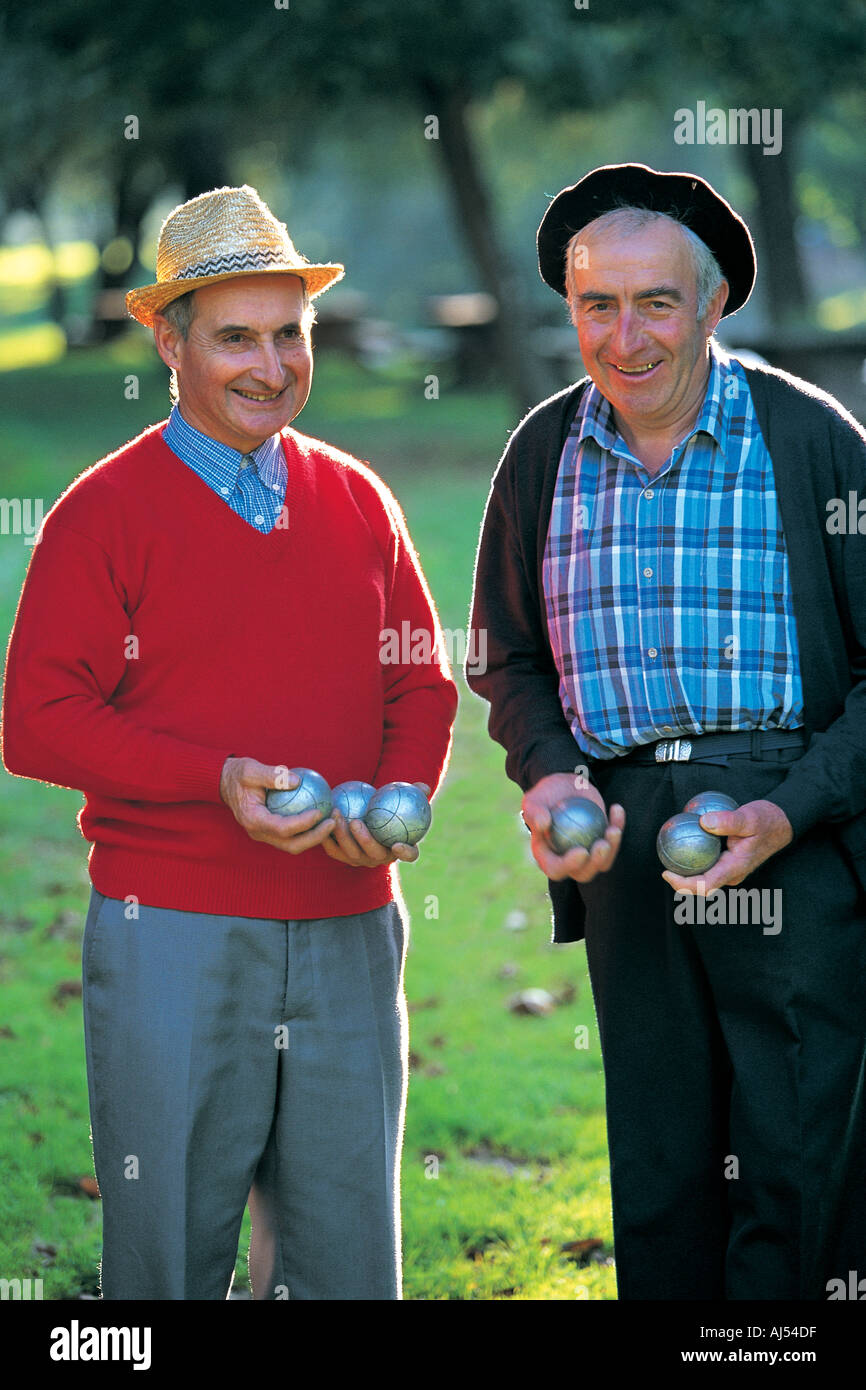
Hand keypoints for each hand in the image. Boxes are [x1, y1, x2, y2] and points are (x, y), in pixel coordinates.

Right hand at [219, 757, 335, 853]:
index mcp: (253, 820)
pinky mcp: (271, 832)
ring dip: (314, 837)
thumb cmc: (239, 774)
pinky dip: (308, 831)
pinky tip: (323, 817)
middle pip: (291, 845)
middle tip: (332, 822)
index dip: (302, 823)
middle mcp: (259, 833)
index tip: (320, 811)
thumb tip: (298, 780)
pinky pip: (292, 836)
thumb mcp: (251, 769)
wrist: (225, 783)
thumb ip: (273, 776)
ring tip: (332, 822)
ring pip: (293, 845)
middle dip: (315, 838)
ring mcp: (265, 835)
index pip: (282, 828)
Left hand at [322, 782, 430, 867]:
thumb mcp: (405, 800)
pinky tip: (322, 821)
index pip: (410, 855)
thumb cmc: (391, 807)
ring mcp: (362, 860)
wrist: (370, 818)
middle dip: (364, 841)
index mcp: (401, 848)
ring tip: (336, 814)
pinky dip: (328, 839)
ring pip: (351, 853)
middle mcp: (381, 858)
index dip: (405, 853)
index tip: (398, 844)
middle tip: (355, 822)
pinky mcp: (344, 857)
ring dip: (342, 836)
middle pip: (374, 854)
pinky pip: (335, 851)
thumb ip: (415, 794)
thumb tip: (424, 787)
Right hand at [522, 773, 624, 882]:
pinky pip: (613, 840)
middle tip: (602, 844)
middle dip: (595, 863)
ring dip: (612, 848)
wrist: (563, 787)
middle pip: (583, 873)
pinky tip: (616, 809)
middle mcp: (567, 861)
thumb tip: (543, 825)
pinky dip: (618, 825)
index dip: (569, 866)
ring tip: (614, 829)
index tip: (582, 851)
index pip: (556, 869)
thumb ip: (534, 812)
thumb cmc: (545, 795)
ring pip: (603, 862)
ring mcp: (587, 854)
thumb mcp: (533, 800)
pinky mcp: (601, 842)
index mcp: (547, 857)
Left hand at [661, 798, 792, 895]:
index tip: (666, 873)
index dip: (683, 884)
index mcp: (736, 868)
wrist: (782, 823)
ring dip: (686, 874)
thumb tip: (704, 822)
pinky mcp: (728, 864)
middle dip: (680, 883)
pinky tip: (683, 847)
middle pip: (701, 887)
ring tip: (669, 859)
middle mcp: (732, 874)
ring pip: (704, 879)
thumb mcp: (750, 816)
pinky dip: (694, 862)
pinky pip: (708, 868)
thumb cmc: (766, 819)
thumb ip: (729, 821)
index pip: (706, 885)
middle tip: (664, 867)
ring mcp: (730, 871)